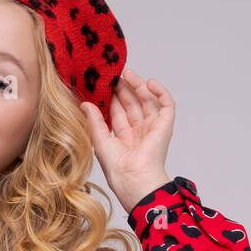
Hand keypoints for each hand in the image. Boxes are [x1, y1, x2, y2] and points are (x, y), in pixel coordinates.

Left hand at [80, 68, 174, 212]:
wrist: (133, 177)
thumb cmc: (116, 168)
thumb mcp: (99, 140)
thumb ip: (93, 121)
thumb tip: (83, 104)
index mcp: (124, 140)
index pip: (118, 114)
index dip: (111, 99)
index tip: (103, 86)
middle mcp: (139, 133)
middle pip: (132, 105)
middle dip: (124, 90)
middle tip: (114, 75)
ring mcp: (153, 129)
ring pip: (147, 102)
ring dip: (139, 87)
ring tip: (128, 73)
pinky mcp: (165, 126)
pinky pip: (167, 105)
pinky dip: (160, 92)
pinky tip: (149, 82)